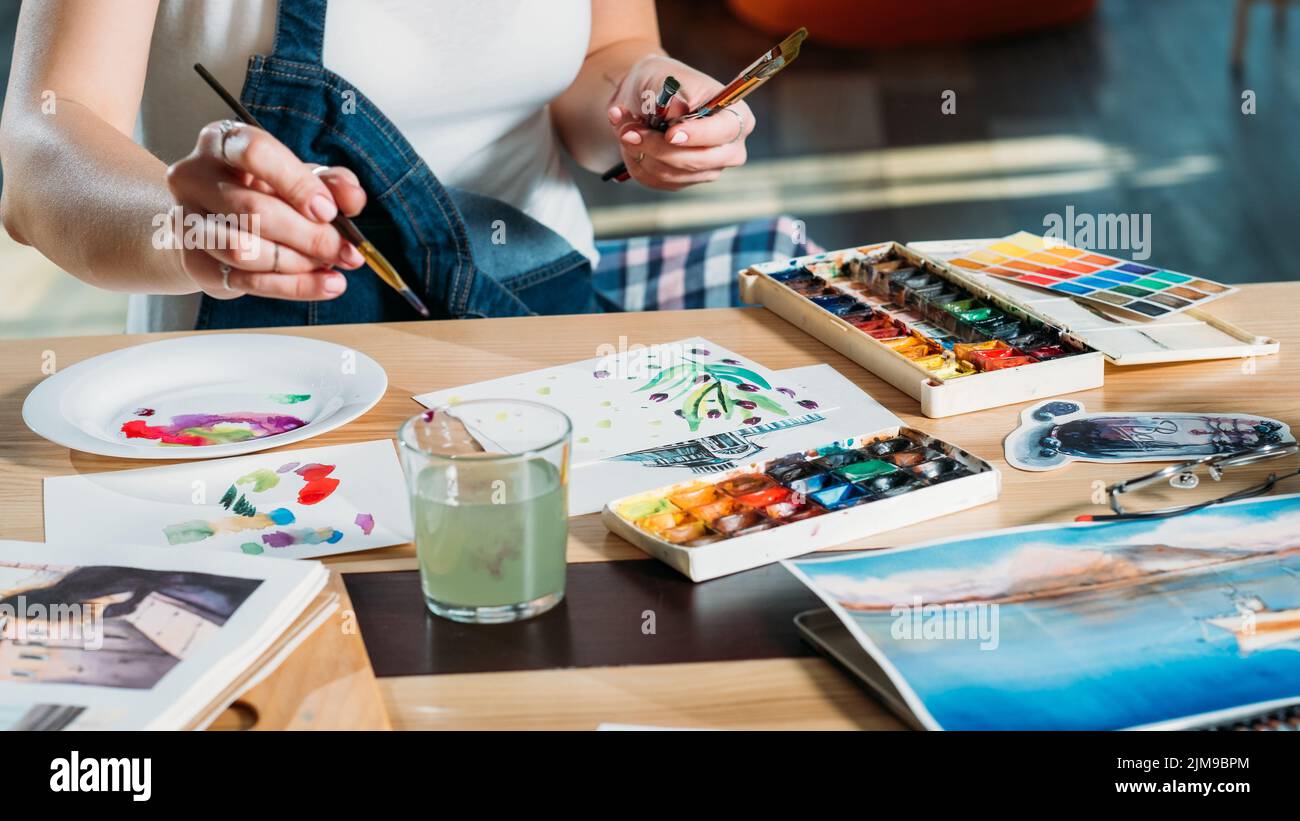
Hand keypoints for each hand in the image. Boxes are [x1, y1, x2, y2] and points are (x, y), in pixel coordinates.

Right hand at [164, 121, 367, 299]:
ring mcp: (187, 221)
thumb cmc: (266, 192)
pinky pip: (245, 281)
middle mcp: (194, 176)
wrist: (220, 225)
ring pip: (243, 250)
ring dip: (298, 263)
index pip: (255, 153)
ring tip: (329, 263)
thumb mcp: (303, 177)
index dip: (297, 184)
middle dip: (310, 236)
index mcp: (223, 141)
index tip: (328, 211)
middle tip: (346, 251)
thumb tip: (352, 199)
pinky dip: (293, 287)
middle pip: (253, 210)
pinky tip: (325, 284)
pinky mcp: (194, 261)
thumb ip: (332, 183)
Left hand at [607, 55, 753, 190]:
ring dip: (641, 152)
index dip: (698, 135)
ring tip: (624, 127)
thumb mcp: (666, 76)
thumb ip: (673, 94)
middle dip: (659, 148)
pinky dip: (636, 160)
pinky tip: (631, 140)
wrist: (646, 96)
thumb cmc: (663, 81)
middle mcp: (728, 149)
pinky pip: (656, 180)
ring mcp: (707, 170)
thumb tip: (676, 112)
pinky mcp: (683, 181)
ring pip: (672, 173)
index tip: (671, 134)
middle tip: (629, 131)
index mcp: (736, 116)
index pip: (725, 131)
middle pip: (698, 161)